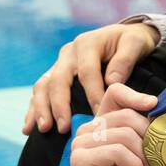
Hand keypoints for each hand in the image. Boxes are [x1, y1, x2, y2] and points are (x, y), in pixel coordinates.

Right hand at [23, 22, 159, 135]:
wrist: (123, 37)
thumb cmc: (132, 42)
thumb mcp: (136, 44)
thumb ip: (125, 61)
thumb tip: (112, 82)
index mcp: (87, 43)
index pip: (87, 72)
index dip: (93, 94)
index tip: (99, 115)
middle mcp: (69, 53)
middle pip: (58, 80)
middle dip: (59, 105)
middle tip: (64, 127)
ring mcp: (59, 64)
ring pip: (43, 86)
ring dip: (41, 108)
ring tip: (44, 128)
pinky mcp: (55, 74)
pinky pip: (41, 92)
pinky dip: (33, 109)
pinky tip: (29, 128)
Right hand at [70, 84, 162, 165]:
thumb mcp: (152, 156)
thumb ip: (155, 135)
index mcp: (106, 124)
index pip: (115, 93)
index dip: (135, 96)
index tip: (154, 105)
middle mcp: (90, 129)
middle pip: (126, 115)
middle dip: (149, 137)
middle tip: (156, 158)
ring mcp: (81, 144)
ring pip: (123, 133)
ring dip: (143, 155)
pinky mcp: (80, 159)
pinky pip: (116, 150)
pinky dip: (135, 164)